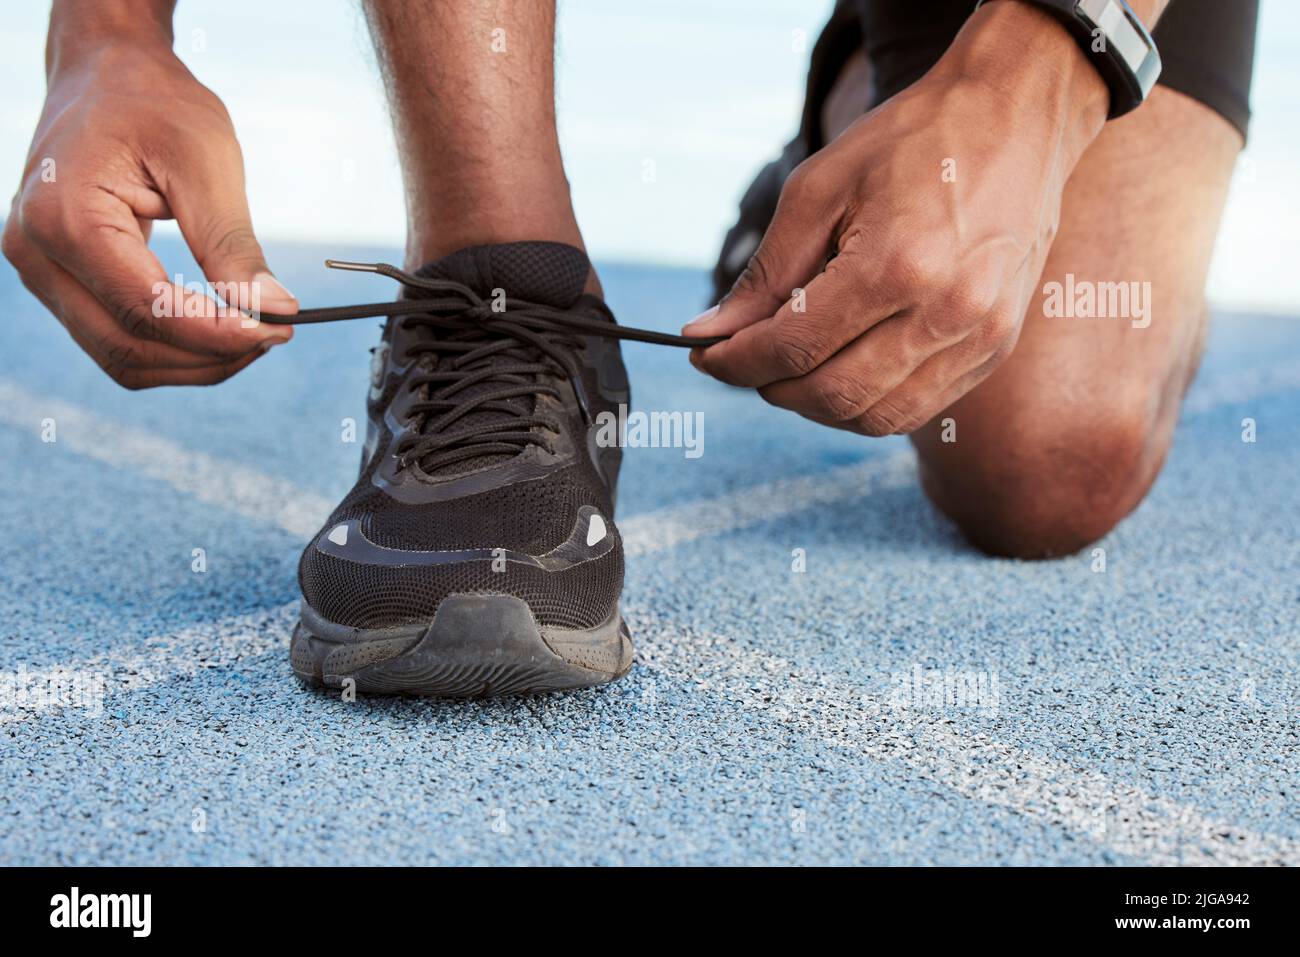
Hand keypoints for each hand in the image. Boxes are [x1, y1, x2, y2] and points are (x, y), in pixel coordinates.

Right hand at [2, 7, 295, 388]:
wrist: (106, 76)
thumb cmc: (154, 105)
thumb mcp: (206, 163)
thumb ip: (232, 246)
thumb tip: (273, 309)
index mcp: (65, 217)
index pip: (145, 308)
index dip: (217, 333)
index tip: (279, 329)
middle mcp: (37, 253)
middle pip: (128, 347)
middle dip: (209, 355)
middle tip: (274, 333)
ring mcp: (42, 271)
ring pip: (121, 357)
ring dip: (193, 362)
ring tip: (253, 333)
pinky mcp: (61, 280)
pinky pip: (115, 339)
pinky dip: (172, 348)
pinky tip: (219, 328)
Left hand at [685, 1, 1107, 434]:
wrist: (1017, 116)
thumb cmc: (913, 141)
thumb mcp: (819, 189)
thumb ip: (765, 272)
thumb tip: (710, 332)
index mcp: (898, 265)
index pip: (794, 347)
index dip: (737, 362)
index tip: (704, 355)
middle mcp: (946, 313)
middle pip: (833, 396)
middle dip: (771, 387)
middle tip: (744, 361)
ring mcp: (979, 337)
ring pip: (876, 418)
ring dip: (818, 406)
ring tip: (792, 367)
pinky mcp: (995, 349)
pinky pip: (918, 408)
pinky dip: (867, 404)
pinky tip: (842, 368)